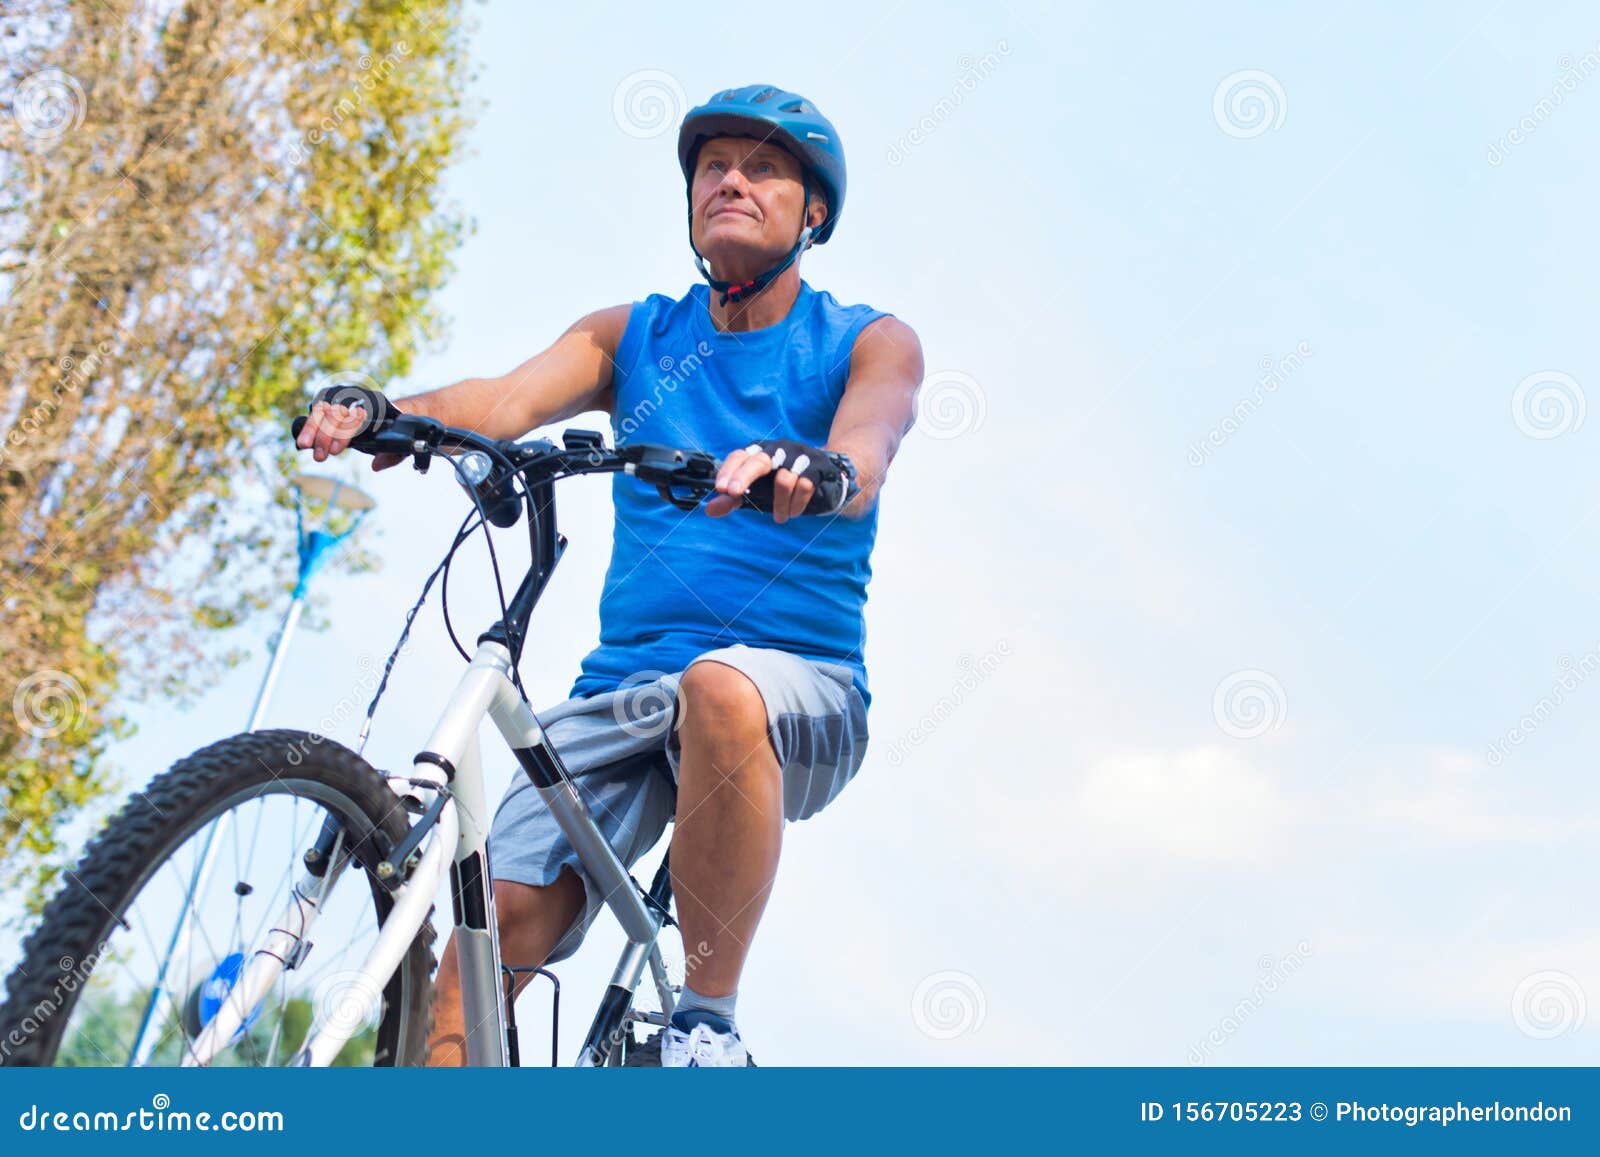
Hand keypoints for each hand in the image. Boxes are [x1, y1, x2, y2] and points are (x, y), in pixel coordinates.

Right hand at [295, 386, 403, 469]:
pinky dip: (309, 425)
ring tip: (304, 446)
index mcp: (377, 404)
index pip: (357, 414)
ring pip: (323, 408)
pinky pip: (317, 411)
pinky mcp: (332, 403)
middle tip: (320, 456)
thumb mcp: (400, 444)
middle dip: (325, 434)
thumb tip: (376, 465)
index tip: (337, 450)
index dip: (345, 431)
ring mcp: (343, 397)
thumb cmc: (396, 430)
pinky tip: (304, 439)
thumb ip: (390, 455)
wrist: (394, 414)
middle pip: (336, 410)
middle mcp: (358, 397)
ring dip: (312, 428)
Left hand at [705, 439, 851, 522]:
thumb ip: (733, 500)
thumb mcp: (756, 493)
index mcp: (759, 452)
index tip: (720, 489)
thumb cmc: (782, 487)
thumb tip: (709, 510)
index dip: (728, 470)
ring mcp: (798, 456)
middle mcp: (777, 449)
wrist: (825, 480)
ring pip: (783, 480)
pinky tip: (794, 511)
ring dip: (780, 505)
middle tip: (732, 494)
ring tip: (780, 518)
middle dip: (743, 477)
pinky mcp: (817, 466)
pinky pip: (804, 486)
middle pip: (758, 460)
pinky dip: (797, 504)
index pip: (740, 456)